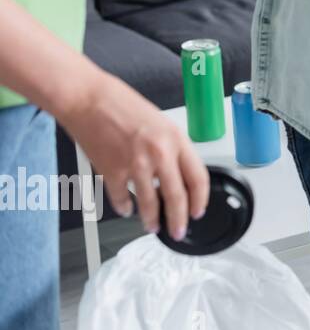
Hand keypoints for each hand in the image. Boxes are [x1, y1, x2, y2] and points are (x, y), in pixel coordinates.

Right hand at [57, 69, 209, 239]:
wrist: (89, 99)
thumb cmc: (123, 105)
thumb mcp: (161, 123)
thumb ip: (172, 148)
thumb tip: (178, 173)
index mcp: (176, 139)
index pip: (198, 177)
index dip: (200, 199)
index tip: (198, 211)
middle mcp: (159, 153)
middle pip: (176, 196)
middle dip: (179, 219)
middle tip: (178, 230)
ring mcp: (135, 164)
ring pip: (148, 202)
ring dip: (151, 219)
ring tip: (151, 226)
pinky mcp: (111, 171)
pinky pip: (120, 198)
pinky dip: (124, 207)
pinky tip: (126, 209)